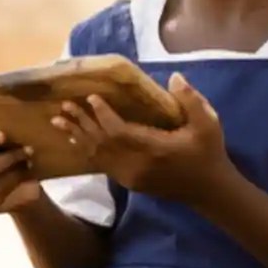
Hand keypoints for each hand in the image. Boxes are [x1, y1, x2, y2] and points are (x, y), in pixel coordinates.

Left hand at [52, 73, 235, 207]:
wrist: (210, 190)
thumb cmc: (208, 152)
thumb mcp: (208, 124)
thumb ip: (191, 100)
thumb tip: (174, 77)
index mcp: (155, 149)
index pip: (119, 132)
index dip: (103, 115)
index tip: (90, 97)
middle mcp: (137, 165)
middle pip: (101, 143)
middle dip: (81, 123)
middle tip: (63, 106)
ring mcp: (131, 176)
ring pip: (97, 155)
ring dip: (77, 136)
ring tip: (57, 120)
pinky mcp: (129, 182)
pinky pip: (102, 165)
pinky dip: (86, 150)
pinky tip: (75, 139)